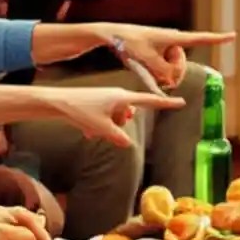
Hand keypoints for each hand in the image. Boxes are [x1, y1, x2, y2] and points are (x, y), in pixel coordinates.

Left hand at [48, 87, 185, 147]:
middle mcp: (118, 95)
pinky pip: (107, 116)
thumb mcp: (102, 128)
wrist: (58, 102)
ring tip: (92, 130)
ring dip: (109, 127)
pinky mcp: (98, 102)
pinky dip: (100, 125)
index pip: (150, 101)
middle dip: (121, 124)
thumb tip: (128, 143)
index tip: (181, 102)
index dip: (165, 103)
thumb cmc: (81, 111)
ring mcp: (107, 98)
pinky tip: (87, 131)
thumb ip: (118, 137)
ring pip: (117, 117)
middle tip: (103, 129)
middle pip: (130, 114)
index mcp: (123, 97)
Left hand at [98, 23, 234, 87]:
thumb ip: (162, 72)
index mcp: (174, 38)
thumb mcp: (146, 59)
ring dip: (160, 75)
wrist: (112, 35)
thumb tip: (171, 81)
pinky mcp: (158, 56)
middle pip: (182, 66)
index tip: (234, 35)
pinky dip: (156, 74)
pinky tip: (146, 70)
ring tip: (145, 65)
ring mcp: (165, 50)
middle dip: (170, 73)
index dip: (218, 39)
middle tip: (153, 70)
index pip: (200, 39)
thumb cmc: (129, 43)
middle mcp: (173, 44)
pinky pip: (163, 71)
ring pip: (172, 72)